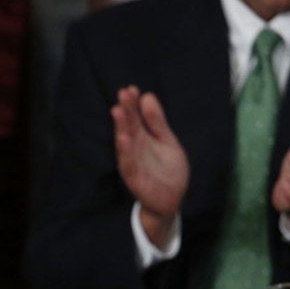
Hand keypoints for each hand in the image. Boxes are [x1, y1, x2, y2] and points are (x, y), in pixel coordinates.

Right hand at [110, 86, 188, 247]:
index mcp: (142, 138)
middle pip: (128, 127)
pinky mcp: (135, 179)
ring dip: (120, 128)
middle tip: (123, 93)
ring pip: (125, 144)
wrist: (171, 200)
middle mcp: (134, 149)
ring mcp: (133, 163)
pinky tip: (123, 139)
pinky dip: (125, 152)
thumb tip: (147, 96)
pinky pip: (128, 164)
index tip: (131, 88)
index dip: (132, 104)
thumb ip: (157, 121)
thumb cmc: (166, 170)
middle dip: (125, 111)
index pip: (135, 117)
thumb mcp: (166, 140)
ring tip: (118, 111)